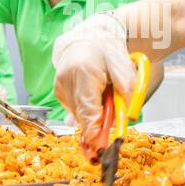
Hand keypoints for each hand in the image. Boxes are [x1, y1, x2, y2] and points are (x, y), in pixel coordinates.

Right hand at [52, 13, 135, 148]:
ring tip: (104, 100)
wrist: (92, 35)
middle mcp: (67, 79)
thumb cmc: (111, 52)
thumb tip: (125, 119)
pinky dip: (84, 109)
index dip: (94, 133)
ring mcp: (60, 84)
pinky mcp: (58, 89)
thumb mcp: (126, 71)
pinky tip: (93, 97)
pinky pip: (73, 107)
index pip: (88, 111)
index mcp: (85, 73)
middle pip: (82, 116)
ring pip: (77, 114)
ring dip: (92, 116)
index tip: (98, 150)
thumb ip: (126, 95)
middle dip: (95, 129)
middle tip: (105, 140)